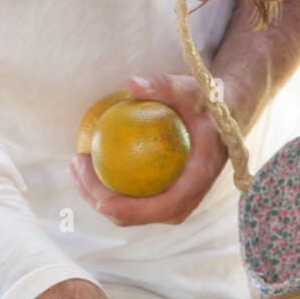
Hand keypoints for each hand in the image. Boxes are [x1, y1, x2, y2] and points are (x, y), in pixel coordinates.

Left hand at [69, 72, 229, 225]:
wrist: (225, 115)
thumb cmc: (206, 102)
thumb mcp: (190, 89)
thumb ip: (164, 85)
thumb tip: (132, 83)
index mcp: (198, 178)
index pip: (166, 207)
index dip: (133, 212)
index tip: (102, 202)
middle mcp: (186, 197)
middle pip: (139, 214)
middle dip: (101, 199)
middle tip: (77, 166)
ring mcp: (174, 199)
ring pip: (131, 211)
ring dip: (97, 194)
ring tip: (75, 165)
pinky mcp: (163, 193)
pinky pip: (131, 197)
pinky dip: (107, 185)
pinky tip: (88, 162)